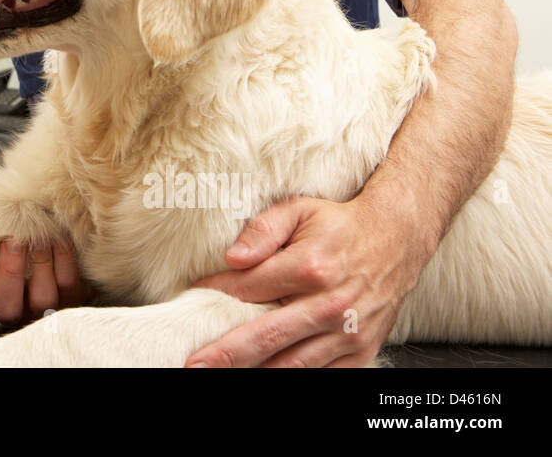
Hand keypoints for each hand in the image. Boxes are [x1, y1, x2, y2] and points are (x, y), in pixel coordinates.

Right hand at [0, 180, 91, 326]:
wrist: (52, 247)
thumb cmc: (13, 237)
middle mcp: (10, 308)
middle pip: (6, 308)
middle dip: (10, 273)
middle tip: (12, 241)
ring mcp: (41, 307)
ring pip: (42, 300)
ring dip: (41, 267)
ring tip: (39, 238)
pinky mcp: (70, 299)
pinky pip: (70, 288)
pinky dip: (65, 262)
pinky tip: (61, 238)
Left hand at [184, 195, 432, 366]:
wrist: (396, 240)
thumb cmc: (339, 226)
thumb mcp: (299, 210)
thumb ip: (262, 230)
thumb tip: (232, 258)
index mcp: (310, 268)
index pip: (248, 289)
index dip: (215, 295)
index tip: (192, 299)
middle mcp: (329, 305)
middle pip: (266, 336)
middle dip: (227, 354)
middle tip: (195, 364)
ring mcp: (347, 333)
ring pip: (292, 364)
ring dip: (256, 373)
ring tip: (223, 377)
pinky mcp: (361, 352)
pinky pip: (322, 375)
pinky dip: (293, 378)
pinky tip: (267, 376)